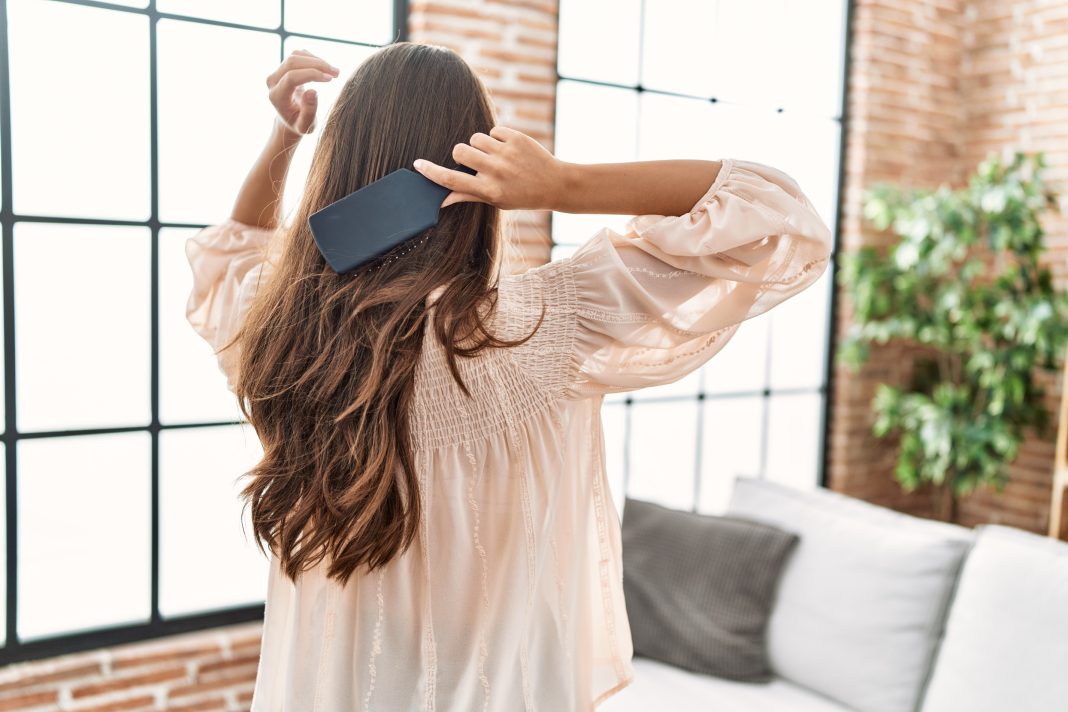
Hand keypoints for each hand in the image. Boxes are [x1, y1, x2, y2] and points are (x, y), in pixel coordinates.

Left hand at [266, 49, 340, 136]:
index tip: (331, 78)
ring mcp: (277, 71)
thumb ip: (308, 112)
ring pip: (296, 55)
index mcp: (276, 96)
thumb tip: (312, 92)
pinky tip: (325, 69)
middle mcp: (273, 81)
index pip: (292, 77)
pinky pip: (299, 54)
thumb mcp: (305, 126)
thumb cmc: (299, 123)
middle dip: (317, 64)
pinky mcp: (284, 66)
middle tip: (336, 73)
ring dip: (317, 60)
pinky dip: (314, 58)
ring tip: (334, 72)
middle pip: (293, 62)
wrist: (290, 117)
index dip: (312, 74)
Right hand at [412, 126, 566, 210]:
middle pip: (459, 151)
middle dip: (462, 154)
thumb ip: (468, 195)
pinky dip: (497, 138)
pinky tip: (509, 149)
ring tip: (495, 156)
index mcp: (488, 190)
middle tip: (476, 162)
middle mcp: (496, 172)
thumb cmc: (521, 196)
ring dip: (480, 145)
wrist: (554, 184)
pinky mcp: (516, 138)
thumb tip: (441, 199)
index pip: (451, 180)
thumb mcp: (496, 201)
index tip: (417, 164)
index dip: (431, 172)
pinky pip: (492, 131)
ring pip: (475, 138)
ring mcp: (506, 154)